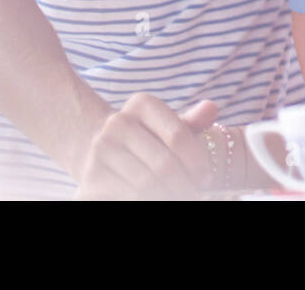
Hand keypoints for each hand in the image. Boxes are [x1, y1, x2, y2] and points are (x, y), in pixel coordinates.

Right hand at [75, 94, 218, 199]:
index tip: (206, 180)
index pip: (179, 135)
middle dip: (185, 185)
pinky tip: (158, 198)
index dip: (198, 162)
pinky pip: (129, 196)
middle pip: (164, 164)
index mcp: (142, 104)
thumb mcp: (168, 126)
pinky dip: (148, 201)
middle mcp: (117, 122)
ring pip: (147, 183)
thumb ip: (191, 121)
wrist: (96, 148)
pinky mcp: (91, 177)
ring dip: (170, 195)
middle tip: (195, 194)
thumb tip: (212, 109)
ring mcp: (101, 149)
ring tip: (180, 196)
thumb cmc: (146, 139)